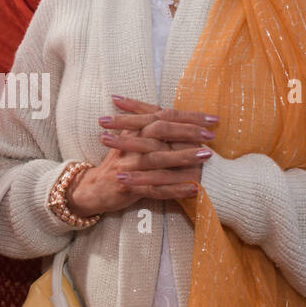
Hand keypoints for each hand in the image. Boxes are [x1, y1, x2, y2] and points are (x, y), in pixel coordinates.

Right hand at [68, 95, 216, 215]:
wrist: (93, 188)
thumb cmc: (120, 163)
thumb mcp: (131, 140)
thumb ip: (151, 129)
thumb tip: (180, 119)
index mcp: (134, 130)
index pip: (164, 116)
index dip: (188, 117)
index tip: (212, 118)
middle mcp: (130, 144)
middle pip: (161, 132)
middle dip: (188, 133)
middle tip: (211, 135)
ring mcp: (129, 165)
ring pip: (159, 158)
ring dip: (184, 157)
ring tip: (207, 157)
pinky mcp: (128, 186)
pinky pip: (155, 188)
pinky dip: (175, 189)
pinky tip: (194, 189)